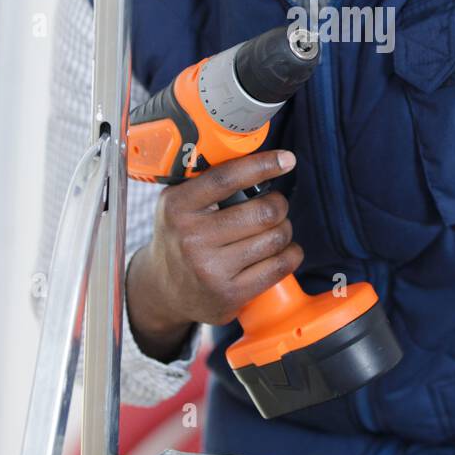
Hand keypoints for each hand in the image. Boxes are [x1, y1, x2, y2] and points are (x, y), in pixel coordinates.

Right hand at [125, 149, 303, 360]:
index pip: (227, 178)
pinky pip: (279, 266)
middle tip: (274, 208)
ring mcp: (210, 269)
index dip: (262, 165)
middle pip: (263, 212)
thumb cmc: (181, 237)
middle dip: (278, 206)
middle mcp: (191, 238)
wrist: (163, 289)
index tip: (287, 159)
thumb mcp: (179, 204)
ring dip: (284, 230)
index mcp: (177, 206)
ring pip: (275, 238)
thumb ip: (208, 183)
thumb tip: (259, 161)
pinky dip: (290, 254)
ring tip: (274, 230)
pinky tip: (283, 251)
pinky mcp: (230, 294)